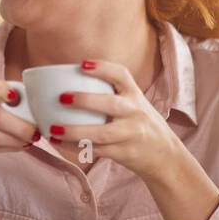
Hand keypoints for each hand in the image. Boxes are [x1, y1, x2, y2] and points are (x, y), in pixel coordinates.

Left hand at [49, 60, 218, 219]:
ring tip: (53, 129)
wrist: (165, 155)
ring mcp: (130, 134)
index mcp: (136, 95)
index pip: (122, 75)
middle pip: (111, 104)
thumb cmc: (141, 124)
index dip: (102, 68)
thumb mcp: (135, 103)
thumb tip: (70, 81)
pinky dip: (75, 147)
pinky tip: (57, 143)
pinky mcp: (124, 153)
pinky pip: (96, 150)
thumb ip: (112, 93)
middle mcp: (135, 112)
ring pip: (101, 133)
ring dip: (75, 131)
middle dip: (85, 100)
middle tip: (62, 97)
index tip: (82, 64)